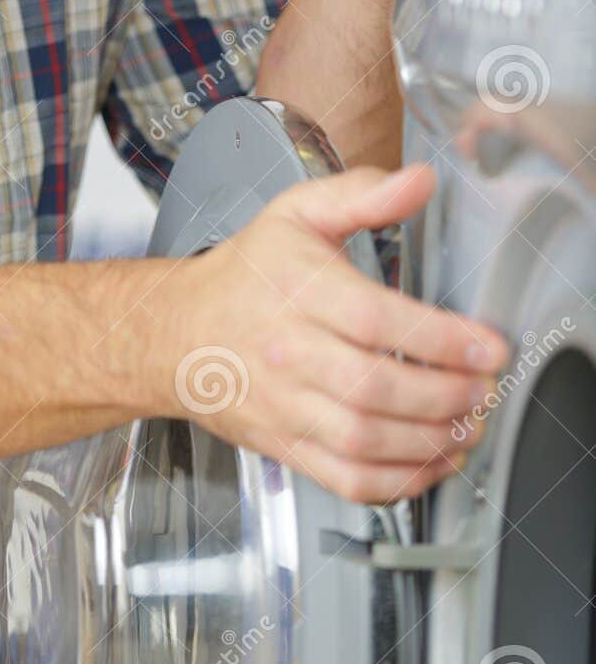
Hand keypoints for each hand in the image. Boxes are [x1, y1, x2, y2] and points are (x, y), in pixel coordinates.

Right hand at [165, 162, 509, 504]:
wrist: (175, 331)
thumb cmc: (243, 274)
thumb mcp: (296, 214)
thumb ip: (362, 194)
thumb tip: (419, 181)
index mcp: (296, 289)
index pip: (374, 319)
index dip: (440, 339)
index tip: (487, 346)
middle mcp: (288, 351)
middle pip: (374, 387)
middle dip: (446, 395)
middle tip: (485, 388)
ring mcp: (284, 404)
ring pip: (363, 439)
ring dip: (430, 442)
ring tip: (470, 424)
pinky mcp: (285, 446)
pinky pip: (344, 478)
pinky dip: (397, 482)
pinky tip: (431, 462)